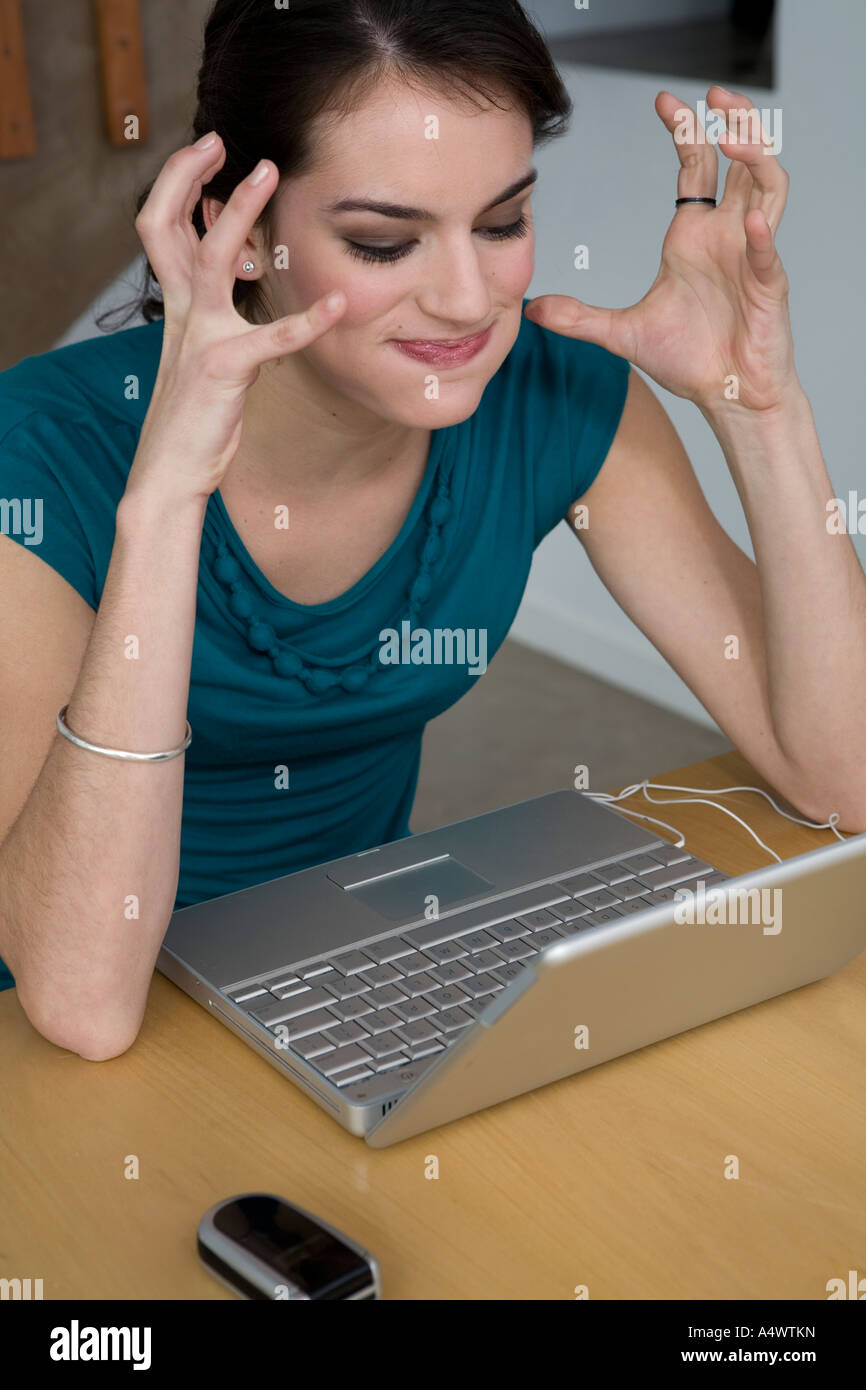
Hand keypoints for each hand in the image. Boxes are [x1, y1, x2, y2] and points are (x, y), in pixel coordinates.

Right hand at [128, 133, 346, 501]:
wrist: (173, 470)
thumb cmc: (197, 416)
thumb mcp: (204, 353)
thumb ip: (218, 315)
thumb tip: (247, 282)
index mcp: (177, 306)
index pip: (161, 227)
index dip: (177, 184)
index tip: (207, 151)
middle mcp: (182, 312)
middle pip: (166, 223)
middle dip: (187, 174)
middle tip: (222, 138)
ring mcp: (199, 337)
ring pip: (211, 256)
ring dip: (238, 211)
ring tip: (268, 173)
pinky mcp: (223, 369)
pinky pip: (272, 337)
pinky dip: (309, 319)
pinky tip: (339, 304)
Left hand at [525, 87, 796, 415]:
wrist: (725, 395)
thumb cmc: (687, 359)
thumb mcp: (621, 335)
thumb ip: (578, 319)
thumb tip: (531, 311)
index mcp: (693, 236)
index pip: (697, 165)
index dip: (686, 129)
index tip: (664, 101)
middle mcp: (726, 235)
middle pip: (742, 159)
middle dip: (734, 121)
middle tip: (716, 96)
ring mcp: (751, 256)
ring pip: (769, 187)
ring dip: (755, 158)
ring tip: (734, 138)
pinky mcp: (768, 287)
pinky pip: (767, 251)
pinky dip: (759, 234)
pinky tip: (745, 221)